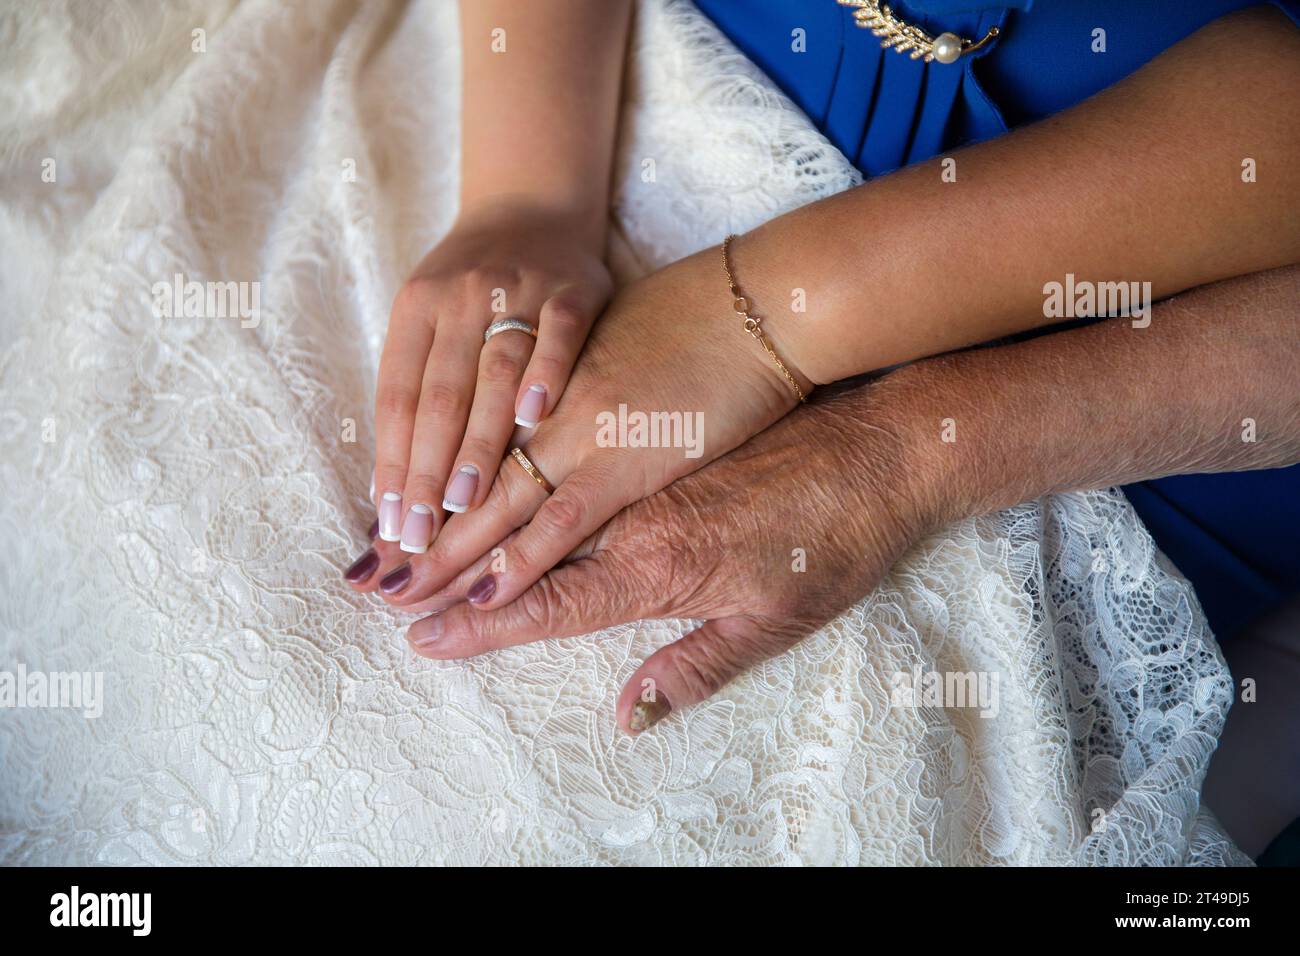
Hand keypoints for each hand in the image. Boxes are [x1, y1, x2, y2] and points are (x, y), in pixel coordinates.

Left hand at [359, 200, 611, 575]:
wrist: (536, 207)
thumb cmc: (477, 288)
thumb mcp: (432, 322)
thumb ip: (416, 396)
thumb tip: (388, 491)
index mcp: (416, 308)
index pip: (398, 397)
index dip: (393, 463)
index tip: (390, 524)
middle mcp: (460, 295)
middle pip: (439, 394)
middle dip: (428, 470)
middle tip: (420, 534)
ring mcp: (519, 289)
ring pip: (491, 372)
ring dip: (478, 440)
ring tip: (465, 502)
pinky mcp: (574, 289)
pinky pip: (558, 335)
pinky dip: (545, 373)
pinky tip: (534, 418)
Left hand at [366, 241, 814, 606]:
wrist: (754, 304)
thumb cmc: (693, 318)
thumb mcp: (609, 340)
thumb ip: (568, 381)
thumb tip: (540, 412)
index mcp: (536, 379)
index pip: (460, 438)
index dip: (418, 485)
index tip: (384, 526)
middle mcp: (545, 407)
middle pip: (462, 476)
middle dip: (415, 534)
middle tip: (369, 581)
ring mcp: (581, 432)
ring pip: (495, 503)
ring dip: (447, 556)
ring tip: (400, 597)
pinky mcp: (628, 459)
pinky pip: (563, 520)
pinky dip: (523, 561)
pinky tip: (486, 596)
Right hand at [401, 383, 927, 732]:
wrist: (886, 438)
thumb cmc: (837, 537)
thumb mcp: (776, 623)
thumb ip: (695, 667)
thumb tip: (627, 716)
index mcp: (656, 559)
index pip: (548, 600)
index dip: (483, 624)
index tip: (423, 636)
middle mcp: (629, 504)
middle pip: (516, 540)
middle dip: (442, 567)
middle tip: (374, 584)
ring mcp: (634, 450)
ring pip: (526, 485)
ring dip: (456, 513)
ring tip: (399, 527)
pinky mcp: (647, 417)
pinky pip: (554, 440)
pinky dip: (503, 462)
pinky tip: (466, 463)